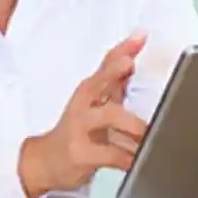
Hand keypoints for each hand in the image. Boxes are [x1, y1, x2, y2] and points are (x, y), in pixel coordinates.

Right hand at [18, 32, 149, 197]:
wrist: (45, 161)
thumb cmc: (78, 128)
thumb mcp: (95, 101)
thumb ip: (115, 79)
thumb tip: (133, 54)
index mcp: (89, 91)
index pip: (106, 64)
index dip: (123, 48)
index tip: (139, 36)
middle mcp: (83, 105)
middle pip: (96, 83)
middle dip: (112, 72)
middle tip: (129, 64)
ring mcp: (80, 129)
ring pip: (108, 116)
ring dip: (134, 123)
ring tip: (151, 130)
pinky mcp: (82, 154)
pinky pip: (111, 154)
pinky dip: (129, 157)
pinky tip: (140, 159)